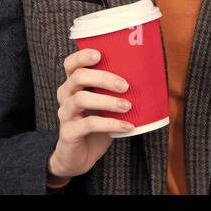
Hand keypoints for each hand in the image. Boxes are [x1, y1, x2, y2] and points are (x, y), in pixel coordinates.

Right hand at [47, 48, 135, 179]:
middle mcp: (65, 96)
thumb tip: (146, 78)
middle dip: (103, 78)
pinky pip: (89, 124)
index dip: (82, 56)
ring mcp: (65, 114)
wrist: (79, 156)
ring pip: (81, 99)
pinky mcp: (68, 132)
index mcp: (72, 85)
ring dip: (108, 100)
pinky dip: (111, 124)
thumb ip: (113, 92)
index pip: (71, 64)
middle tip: (125, 86)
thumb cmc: (95, 124)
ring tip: (128, 106)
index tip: (99, 54)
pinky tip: (127, 126)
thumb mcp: (103, 105)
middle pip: (78, 77)